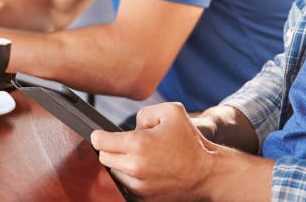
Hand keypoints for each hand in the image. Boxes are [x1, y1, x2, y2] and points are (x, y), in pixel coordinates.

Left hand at [91, 102, 216, 199]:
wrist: (207, 173)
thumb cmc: (190, 141)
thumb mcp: (171, 111)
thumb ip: (143, 113)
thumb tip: (130, 127)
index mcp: (138, 144)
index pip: (99, 141)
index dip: (98, 135)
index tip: (100, 134)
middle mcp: (135, 167)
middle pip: (103, 157)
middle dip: (110, 148)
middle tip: (125, 143)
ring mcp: (138, 186)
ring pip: (113, 172)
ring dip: (120, 163)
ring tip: (141, 156)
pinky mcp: (143, 199)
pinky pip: (125, 185)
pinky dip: (130, 177)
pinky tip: (145, 169)